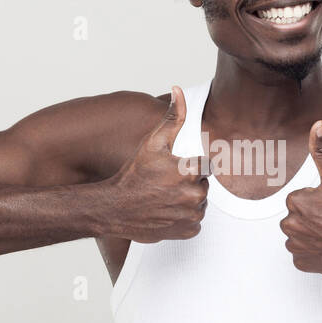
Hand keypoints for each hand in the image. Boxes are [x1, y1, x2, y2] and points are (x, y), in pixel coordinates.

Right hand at [104, 86, 207, 242]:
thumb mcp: (153, 142)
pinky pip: (195, 222)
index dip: (191, 166)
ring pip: (200, 203)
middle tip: (165, 183)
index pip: (207, 165)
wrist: (114, 208)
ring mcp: (192, 215)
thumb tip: (179, 91)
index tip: (174, 169)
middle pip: (203, 185)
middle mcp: (195, 194)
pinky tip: (166, 211)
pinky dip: (184, 218)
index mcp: (190, 170)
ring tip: (164, 197)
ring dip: (186, 200)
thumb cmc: (133, 174)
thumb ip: (173, 117)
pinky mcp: (188, 231)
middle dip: (189, 183)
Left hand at [280, 121, 321, 276]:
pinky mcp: (302, 263)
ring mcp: (296, 246)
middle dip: (311, 218)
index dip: (317, 201)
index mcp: (295, 201)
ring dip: (311, 235)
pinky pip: (302, 255)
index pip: (298, 198)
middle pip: (296, 217)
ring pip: (298, 236)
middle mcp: (290, 225)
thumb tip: (317, 125)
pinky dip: (313, 253)